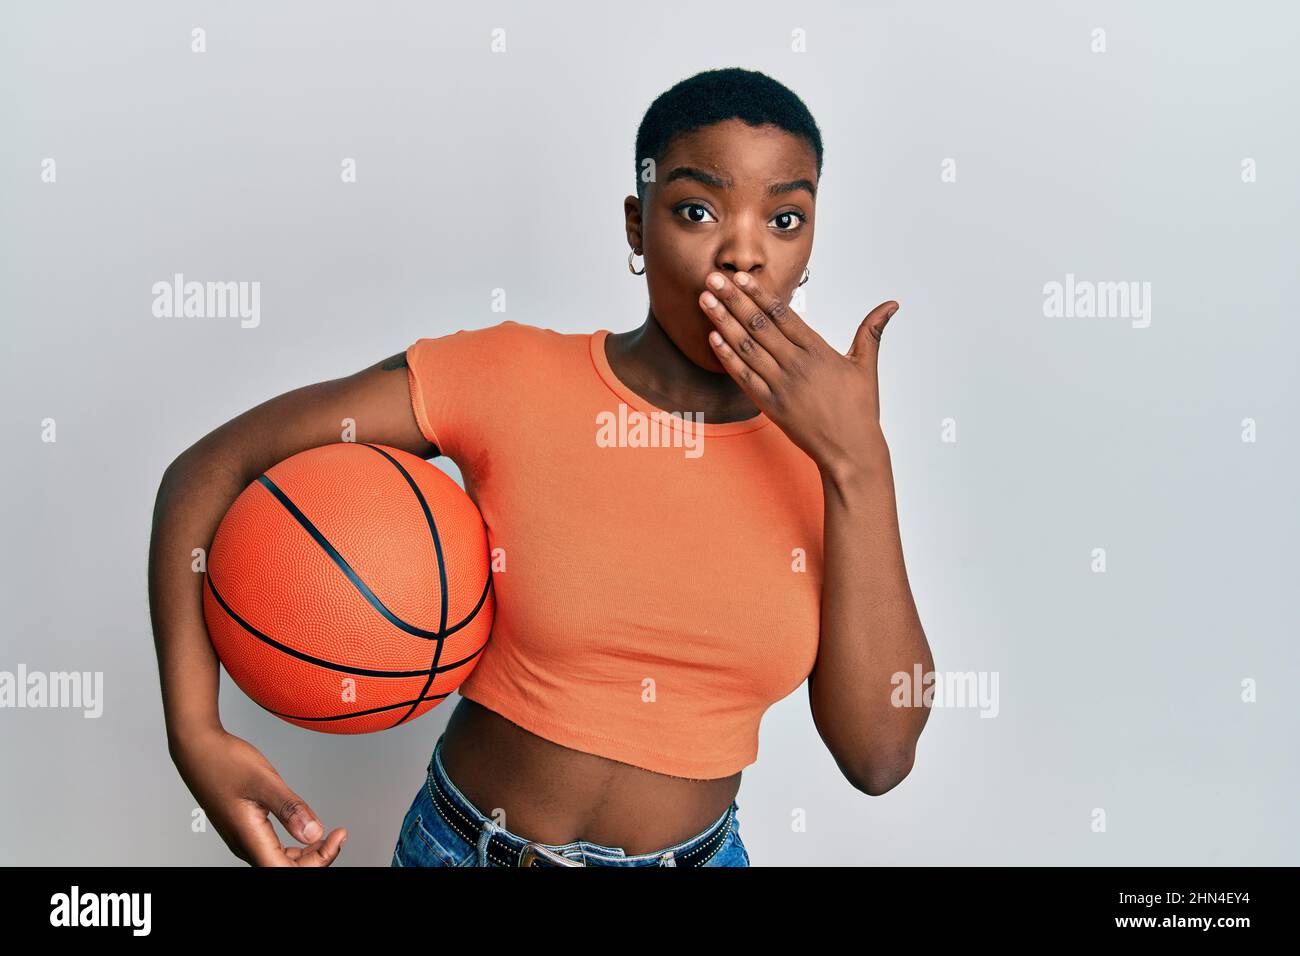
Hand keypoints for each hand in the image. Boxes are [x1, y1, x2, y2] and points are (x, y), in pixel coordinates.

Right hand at [171, 725, 347, 865]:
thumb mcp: (264, 780)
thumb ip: (290, 808)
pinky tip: (304, 828)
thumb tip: (314, 834)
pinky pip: (271, 847)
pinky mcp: (244, 827)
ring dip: (305, 854)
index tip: (337, 836)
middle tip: (338, 835)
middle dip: (316, 859)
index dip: (318, 861)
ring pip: (278, 860)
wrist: (197, 748)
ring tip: (326, 834)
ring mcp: (243, 837)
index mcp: (249, 838)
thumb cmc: (225, 761)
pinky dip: (293, 844)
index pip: (287, 871)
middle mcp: (244, 844)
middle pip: (284, 869)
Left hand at [698, 269, 896, 475]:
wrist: (850, 451)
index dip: (758, 293)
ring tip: (705, 302)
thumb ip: (871, 331)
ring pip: (746, 347)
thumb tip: (891, 305)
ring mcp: (781, 386)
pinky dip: (727, 357)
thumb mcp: (866, 366)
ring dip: (723, 322)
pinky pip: (743, 377)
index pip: (782, 314)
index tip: (740, 277)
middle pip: (758, 325)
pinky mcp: (770, 406)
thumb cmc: (859, 410)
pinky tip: (712, 338)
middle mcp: (797, 365)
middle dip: (733, 300)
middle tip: (712, 280)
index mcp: (818, 351)